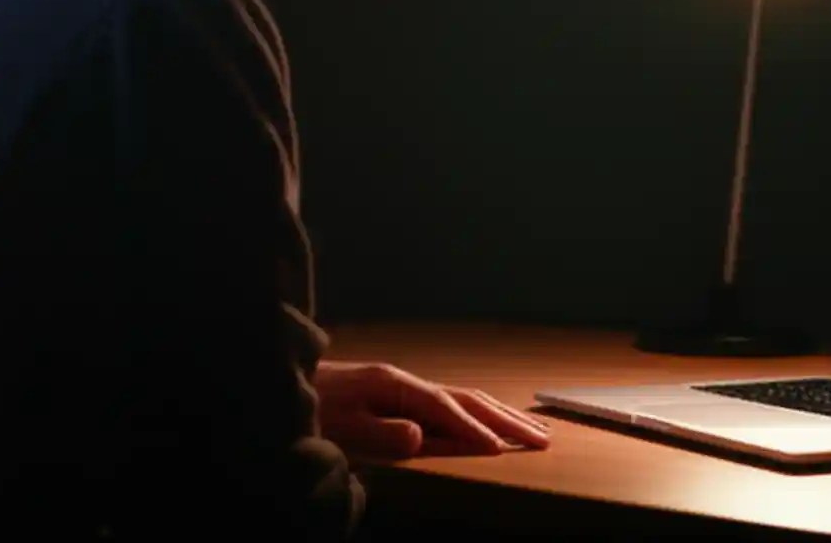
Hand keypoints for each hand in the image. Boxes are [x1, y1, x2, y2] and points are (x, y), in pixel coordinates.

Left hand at [313, 360, 550, 460]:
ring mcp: (407, 387)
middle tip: (544, 439)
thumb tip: (421, 438)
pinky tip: (493, 424)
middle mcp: (407, 381)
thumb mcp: (341, 425)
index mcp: (394, 384)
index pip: (444, 408)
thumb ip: (381, 432)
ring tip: (535, 430)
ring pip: (466, 399)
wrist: (286, 383)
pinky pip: (453, 406)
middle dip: (507, 420)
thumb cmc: (312, 408)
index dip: (472, 429)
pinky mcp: (404, 398)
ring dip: (502, 415)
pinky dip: (481, 416)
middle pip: (468, 398)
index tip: (501, 449)